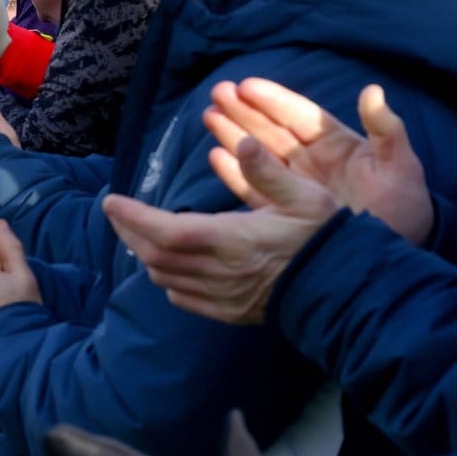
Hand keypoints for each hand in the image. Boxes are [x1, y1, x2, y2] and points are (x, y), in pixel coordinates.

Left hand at [103, 134, 342, 324]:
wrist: (346, 292)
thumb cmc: (326, 239)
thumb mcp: (305, 197)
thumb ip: (268, 172)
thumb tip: (242, 142)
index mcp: (232, 240)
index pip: (166, 230)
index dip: (133, 217)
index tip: (110, 201)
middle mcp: (219, 271)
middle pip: (155, 255)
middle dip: (129, 233)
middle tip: (115, 214)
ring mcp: (221, 296)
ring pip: (164, 277)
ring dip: (145, 255)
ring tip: (136, 234)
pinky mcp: (228, 312)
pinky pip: (183, 299)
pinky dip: (167, 281)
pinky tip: (167, 267)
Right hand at [205, 80, 431, 245]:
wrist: (393, 255)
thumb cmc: (404, 207)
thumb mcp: (400, 166)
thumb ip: (386, 129)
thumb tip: (372, 90)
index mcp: (336, 144)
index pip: (298, 115)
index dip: (272, 99)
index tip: (245, 85)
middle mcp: (310, 160)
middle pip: (270, 129)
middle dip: (243, 110)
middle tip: (216, 93)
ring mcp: (294, 184)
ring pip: (257, 153)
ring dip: (232, 134)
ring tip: (209, 116)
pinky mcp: (283, 209)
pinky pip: (253, 186)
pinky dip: (234, 171)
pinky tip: (216, 156)